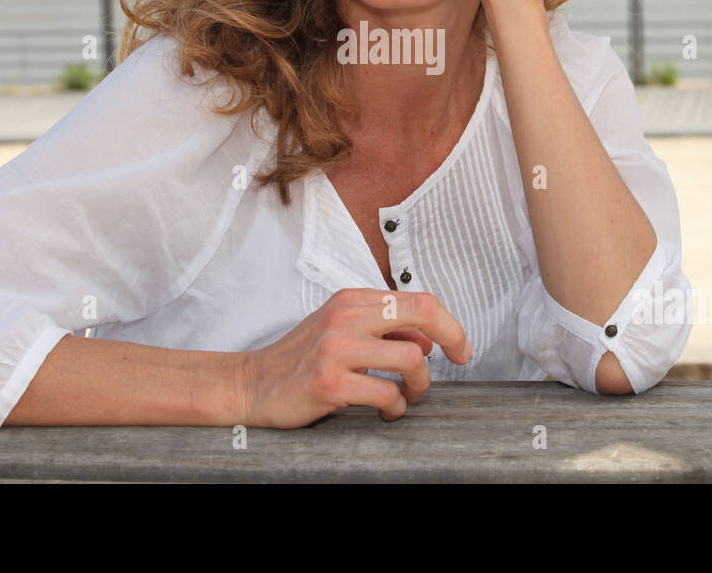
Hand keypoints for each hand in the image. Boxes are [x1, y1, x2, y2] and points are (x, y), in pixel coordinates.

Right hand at [234, 288, 472, 427]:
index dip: (448, 323)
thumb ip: (382, 328)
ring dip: (420, 385)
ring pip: (411, 358)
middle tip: (459, 360)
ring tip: (408, 396)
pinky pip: (386, 394)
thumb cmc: (301, 359)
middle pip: (422, 313)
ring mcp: (336, 349)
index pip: (417, 299)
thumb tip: (430, 339)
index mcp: (351, 300)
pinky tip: (386, 411)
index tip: (459, 347)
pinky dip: (396, 407)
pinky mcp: (329, 382)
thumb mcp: (340, 329)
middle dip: (453, 337)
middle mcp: (345, 317)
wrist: (252, 384)